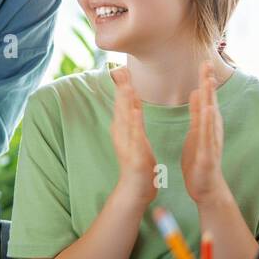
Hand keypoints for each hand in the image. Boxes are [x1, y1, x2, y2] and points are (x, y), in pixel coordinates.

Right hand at [110, 69, 158, 205]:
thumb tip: (130, 104)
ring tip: (125, 85)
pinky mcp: (133, 155)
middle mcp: (122, 134)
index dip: (122, 86)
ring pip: (125, 118)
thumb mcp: (135, 138)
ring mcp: (127, 144)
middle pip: (121, 107)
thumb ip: (132, 121)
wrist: (136, 190)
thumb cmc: (138, 165)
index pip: (123, 103)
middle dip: (121, 87)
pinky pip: (134, 137)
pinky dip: (133, 123)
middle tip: (120, 68)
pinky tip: (134, 111)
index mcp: (124, 129)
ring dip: (124, 101)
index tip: (122, 68)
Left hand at [182, 61, 229, 207]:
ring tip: (208, 82)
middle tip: (207, 63)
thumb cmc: (199, 159)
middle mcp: (212, 130)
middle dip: (208, 83)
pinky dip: (208, 124)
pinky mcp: (207, 155)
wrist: (205, 187)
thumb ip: (198, 113)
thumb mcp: (196, 132)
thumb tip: (199, 92)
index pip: (205, 98)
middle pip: (211, 103)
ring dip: (210, 99)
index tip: (202, 61)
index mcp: (206, 125)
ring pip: (211, 118)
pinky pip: (207, 137)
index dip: (204, 80)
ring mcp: (211, 142)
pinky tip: (209, 112)